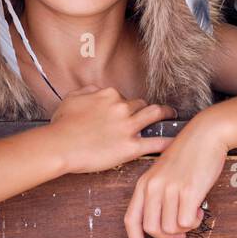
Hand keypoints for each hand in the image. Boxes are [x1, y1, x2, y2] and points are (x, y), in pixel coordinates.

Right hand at [48, 86, 176, 174]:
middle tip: (155, 112)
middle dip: (146, 109)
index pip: (124, 97)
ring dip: (166, 114)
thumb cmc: (62, 125)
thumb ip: (88, 91)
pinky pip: (156, 142)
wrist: (60, 146)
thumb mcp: (72, 98)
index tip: (125, 112)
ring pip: (154, 115)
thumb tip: (97, 90)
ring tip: (172, 116)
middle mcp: (122, 107)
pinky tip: (176, 142)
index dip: (125, 105)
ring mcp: (128, 127)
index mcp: (109, 95)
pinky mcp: (131, 147)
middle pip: (142, 105)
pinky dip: (168, 141)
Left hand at [124, 122, 228, 237]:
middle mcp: (153, 187)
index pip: (131, 220)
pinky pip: (186, 222)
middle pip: (152, 229)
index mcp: (144, 183)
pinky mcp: (187, 191)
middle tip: (180, 233)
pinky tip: (200, 209)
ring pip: (170, 228)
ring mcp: (169, 189)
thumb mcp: (164, 172)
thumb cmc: (189, 153)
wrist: (207, 134)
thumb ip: (159, 193)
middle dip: (167, 237)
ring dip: (184, 228)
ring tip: (193, 213)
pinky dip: (195, 221)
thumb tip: (165, 224)